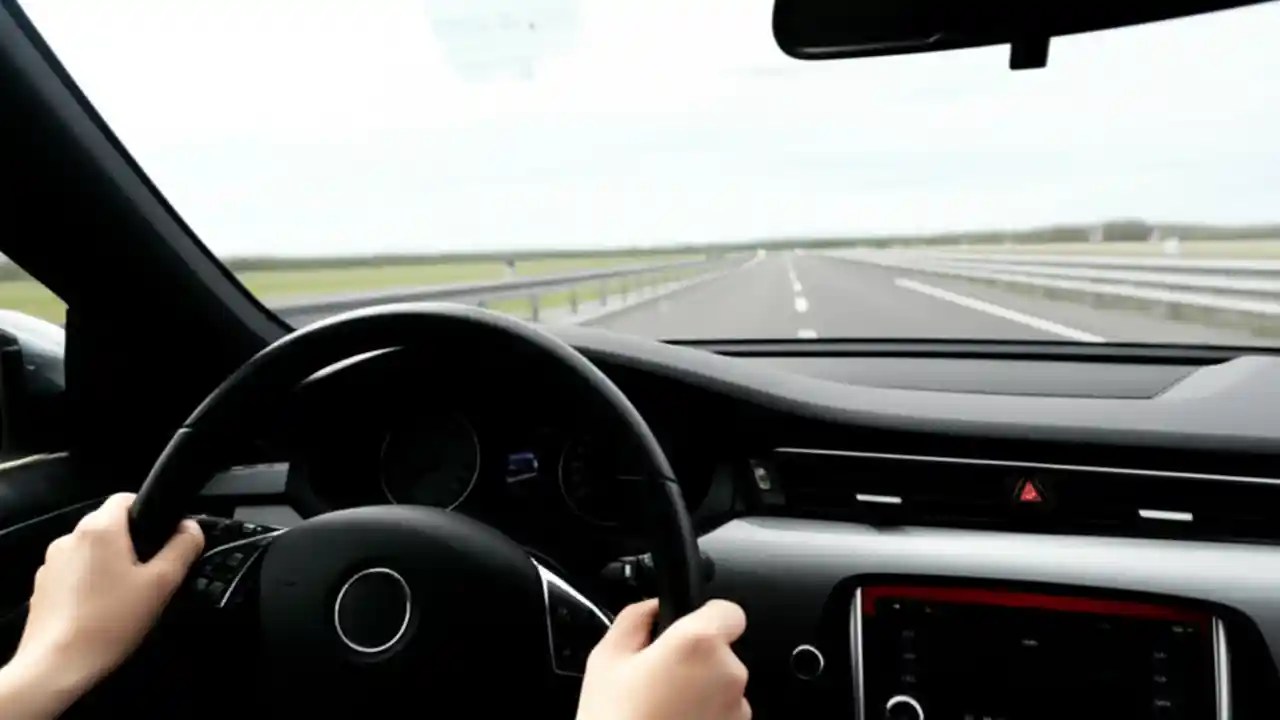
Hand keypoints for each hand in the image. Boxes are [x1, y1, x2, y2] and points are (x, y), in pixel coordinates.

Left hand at [0, 493, 203, 718]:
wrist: (57, 665)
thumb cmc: (111, 621)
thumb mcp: (162, 584)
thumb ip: (183, 548)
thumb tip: (191, 528)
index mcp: (100, 528)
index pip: (127, 498)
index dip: (151, 513)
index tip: (164, 541)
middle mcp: (70, 537)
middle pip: (110, 526)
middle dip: (132, 544)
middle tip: (151, 576)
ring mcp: (51, 562)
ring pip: (92, 551)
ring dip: (110, 564)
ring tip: (125, 598)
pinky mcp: (42, 585)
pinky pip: (74, 572)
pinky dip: (89, 582)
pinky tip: (100, 610)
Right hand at [577, 598, 749, 719]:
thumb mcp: (606, 658)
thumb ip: (636, 617)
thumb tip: (654, 606)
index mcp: (698, 643)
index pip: (729, 611)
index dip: (707, 616)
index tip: (687, 629)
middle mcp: (727, 674)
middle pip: (721, 652)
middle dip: (695, 660)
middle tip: (658, 679)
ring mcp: (736, 710)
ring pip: (722, 686)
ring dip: (700, 692)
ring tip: (662, 709)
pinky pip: (722, 715)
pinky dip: (703, 718)